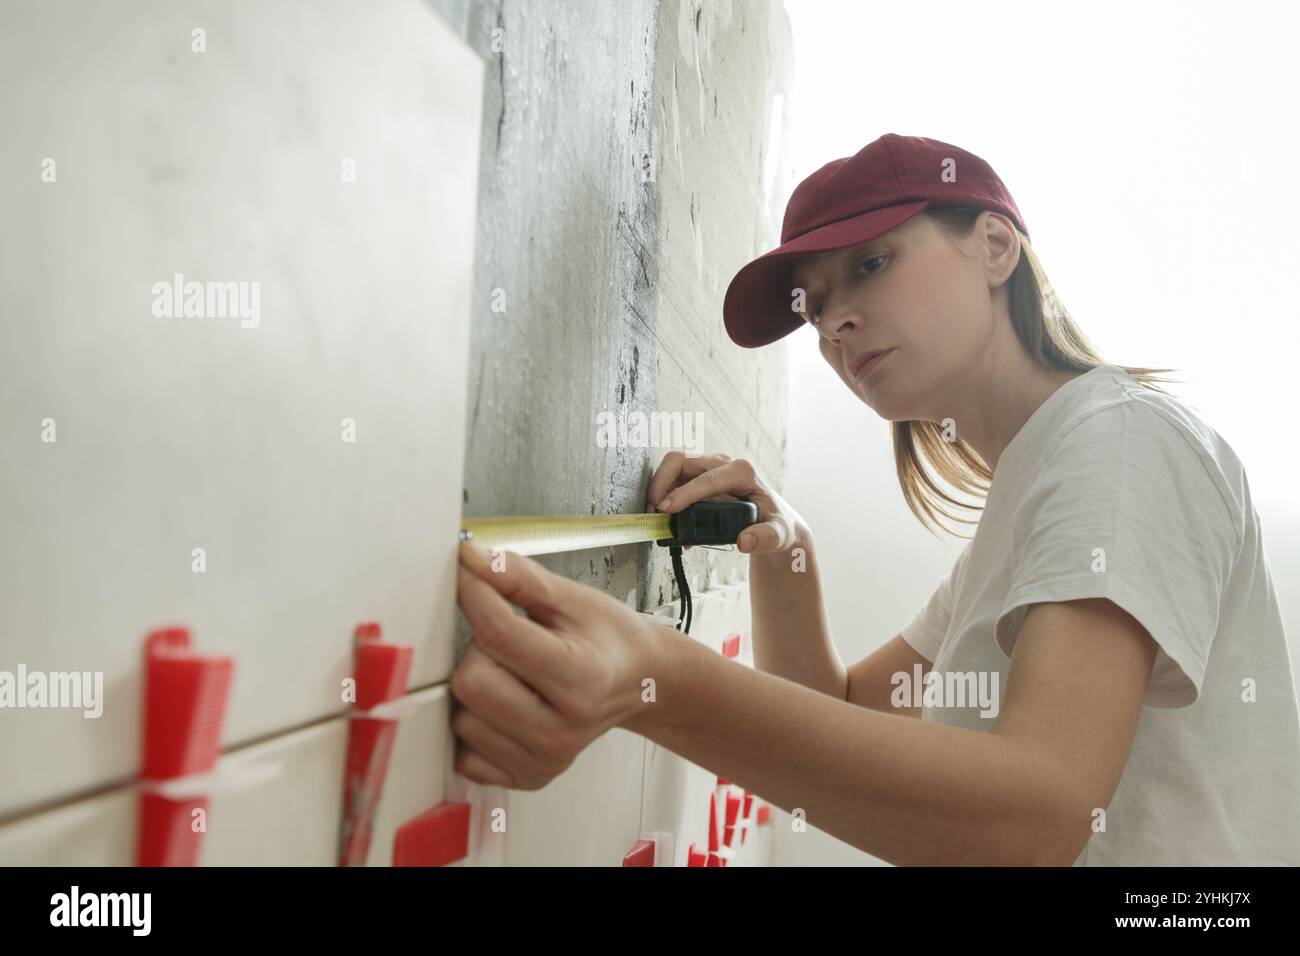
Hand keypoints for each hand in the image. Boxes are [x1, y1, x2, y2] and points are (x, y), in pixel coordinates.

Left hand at [452, 541, 671, 788]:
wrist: (639, 683)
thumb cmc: (607, 640)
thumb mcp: (573, 598)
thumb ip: (519, 578)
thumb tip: (471, 561)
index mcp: (581, 679)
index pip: (499, 634)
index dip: (476, 596)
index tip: (473, 577)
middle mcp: (563, 730)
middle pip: (472, 681)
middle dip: (480, 649)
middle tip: (508, 641)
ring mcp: (544, 761)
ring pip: (462, 717)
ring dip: (478, 687)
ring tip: (512, 674)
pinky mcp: (527, 778)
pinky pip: (466, 754)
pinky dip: (476, 725)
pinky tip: (504, 705)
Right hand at [646, 451, 808, 555]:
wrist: (773, 521)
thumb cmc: (775, 524)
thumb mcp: (779, 535)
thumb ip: (766, 538)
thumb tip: (746, 541)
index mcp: (742, 472)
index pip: (706, 478)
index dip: (683, 493)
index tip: (666, 510)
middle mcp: (723, 464)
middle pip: (681, 462)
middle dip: (661, 484)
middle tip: (654, 511)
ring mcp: (709, 468)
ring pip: (673, 467)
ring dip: (659, 489)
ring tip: (656, 517)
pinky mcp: (699, 477)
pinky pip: (674, 480)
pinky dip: (665, 496)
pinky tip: (668, 520)